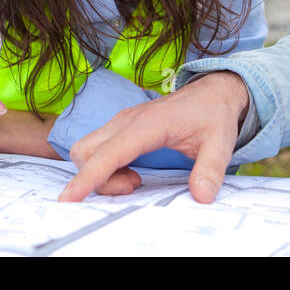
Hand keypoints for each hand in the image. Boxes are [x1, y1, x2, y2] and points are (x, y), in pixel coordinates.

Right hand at [58, 70, 250, 202]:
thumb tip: (202, 196)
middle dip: (96, 178)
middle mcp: (127, 120)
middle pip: (86, 151)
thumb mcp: (221, 143)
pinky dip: (104, 167)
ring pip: (87, 150)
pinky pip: (97, 149)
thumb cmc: (214, 114)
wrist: (213, 91)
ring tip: (135, 181)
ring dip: (100, 173)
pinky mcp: (121, 127)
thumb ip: (211, 170)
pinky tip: (132, 173)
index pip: (109, 153)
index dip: (88, 177)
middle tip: (133, 187)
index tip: (68, 198)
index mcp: (148, 124)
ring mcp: (121, 122)